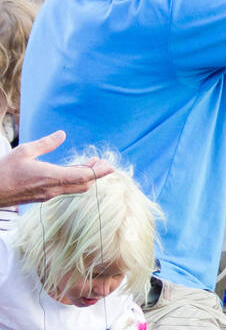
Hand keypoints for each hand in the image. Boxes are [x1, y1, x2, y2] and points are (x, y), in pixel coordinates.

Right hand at [0, 131, 114, 207]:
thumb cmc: (5, 170)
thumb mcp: (25, 151)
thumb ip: (46, 143)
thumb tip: (62, 134)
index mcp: (51, 177)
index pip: (82, 177)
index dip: (99, 172)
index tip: (111, 167)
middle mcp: (52, 189)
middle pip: (83, 184)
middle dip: (96, 174)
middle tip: (105, 163)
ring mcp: (48, 194)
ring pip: (75, 188)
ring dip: (86, 177)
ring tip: (93, 164)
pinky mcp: (43, 196)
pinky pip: (65, 189)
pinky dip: (75, 180)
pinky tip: (75, 171)